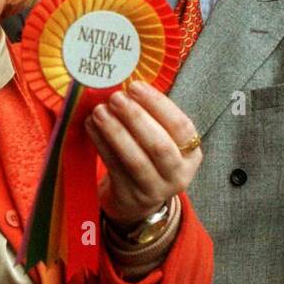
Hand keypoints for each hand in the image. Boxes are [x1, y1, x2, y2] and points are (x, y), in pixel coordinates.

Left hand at [84, 80, 202, 225]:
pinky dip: (101, 145)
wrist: (136, 201)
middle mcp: (179, 174)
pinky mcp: (131, 197)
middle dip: (135, 118)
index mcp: (192, 153)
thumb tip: (124, 83)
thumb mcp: (160, 139)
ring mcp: (155, 189)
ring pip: (135, 159)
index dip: (158, 104)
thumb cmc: (148, 158)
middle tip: (115, 97)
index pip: (181, 126)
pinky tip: (91, 127)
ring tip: (99, 111)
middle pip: (159, 145)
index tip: (135, 86)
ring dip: (115, 132)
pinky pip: (115, 167)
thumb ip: (150, 116)